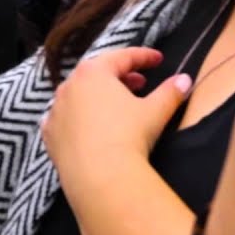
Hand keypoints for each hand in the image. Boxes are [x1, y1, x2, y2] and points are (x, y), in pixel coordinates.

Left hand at [43, 48, 190, 186]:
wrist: (99, 178)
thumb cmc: (128, 135)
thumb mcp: (156, 111)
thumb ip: (171, 91)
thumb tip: (186, 80)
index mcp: (94, 72)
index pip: (122, 56)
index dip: (143, 57)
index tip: (158, 60)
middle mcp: (69, 85)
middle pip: (98, 73)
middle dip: (121, 77)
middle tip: (140, 83)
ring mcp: (55, 110)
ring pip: (79, 95)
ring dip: (99, 97)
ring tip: (117, 106)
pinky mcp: (48, 135)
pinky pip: (66, 119)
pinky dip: (79, 117)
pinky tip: (91, 127)